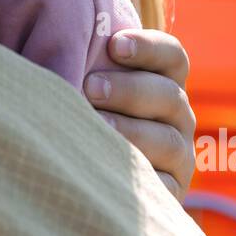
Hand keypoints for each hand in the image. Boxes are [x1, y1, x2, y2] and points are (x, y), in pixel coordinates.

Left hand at [85, 29, 195, 201]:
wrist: (85, 174)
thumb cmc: (78, 112)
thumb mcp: (84, 85)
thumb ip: (80, 63)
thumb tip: (56, 45)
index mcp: (163, 81)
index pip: (172, 57)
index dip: (148, 47)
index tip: (114, 45)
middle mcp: (178, 115)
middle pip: (168, 95)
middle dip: (130, 89)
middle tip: (91, 88)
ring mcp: (179, 154)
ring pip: (167, 139)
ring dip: (131, 131)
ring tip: (97, 127)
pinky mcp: (172, 190)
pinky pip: (164, 184)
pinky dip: (138, 175)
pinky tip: (106, 167)